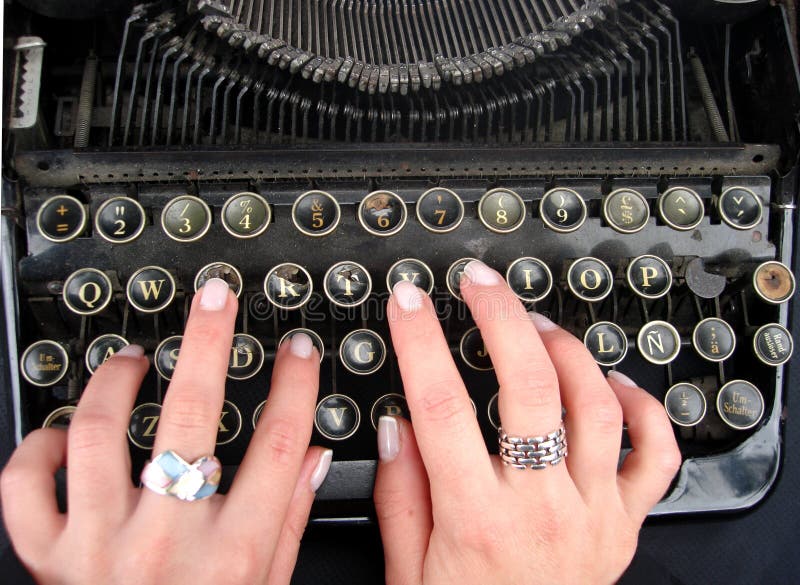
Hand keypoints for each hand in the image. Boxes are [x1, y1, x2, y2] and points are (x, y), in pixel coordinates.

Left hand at [1, 278, 331, 584]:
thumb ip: (291, 521)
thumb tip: (311, 456)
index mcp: (233, 554)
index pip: (281, 443)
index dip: (294, 383)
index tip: (296, 349)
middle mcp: (167, 543)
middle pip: (194, 415)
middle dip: (208, 340)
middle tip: (214, 298)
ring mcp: (100, 548)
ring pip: (97, 435)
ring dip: (113, 383)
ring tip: (129, 360)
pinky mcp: (49, 560)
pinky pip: (23, 488)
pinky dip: (36, 450)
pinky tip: (62, 435)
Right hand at [374, 261, 681, 584]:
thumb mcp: (409, 571)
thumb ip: (402, 494)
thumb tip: (397, 423)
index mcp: (479, 519)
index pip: (441, 407)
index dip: (421, 342)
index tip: (408, 303)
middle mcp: (543, 507)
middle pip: (529, 384)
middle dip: (500, 316)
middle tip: (480, 282)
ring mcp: (595, 510)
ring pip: (597, 403)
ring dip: (566, 349)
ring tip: (536, 323)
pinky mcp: (627, 520)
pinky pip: (655, 452)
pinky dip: (642, 406)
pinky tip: (612, 382)